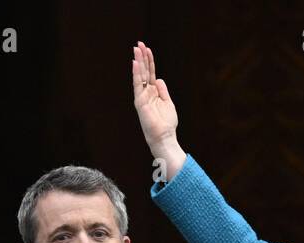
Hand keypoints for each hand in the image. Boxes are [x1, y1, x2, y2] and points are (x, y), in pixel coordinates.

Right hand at [131, 42, 184, 177]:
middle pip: (144, 72)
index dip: (149, 61)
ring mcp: (142, 97)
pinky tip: (136, 63)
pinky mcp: (140, 102)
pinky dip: (137, 74)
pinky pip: (138, 85)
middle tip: (139, 43)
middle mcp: (146, 93)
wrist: (164, 137)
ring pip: (140, 76)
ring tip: (136, 48)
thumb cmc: (166, 124)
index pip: (150, 74)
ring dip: (138, 62)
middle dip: (142, 57)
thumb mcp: (168, 103)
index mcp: (153, 93)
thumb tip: (159, 79)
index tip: (147, 49)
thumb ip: (163, 91)